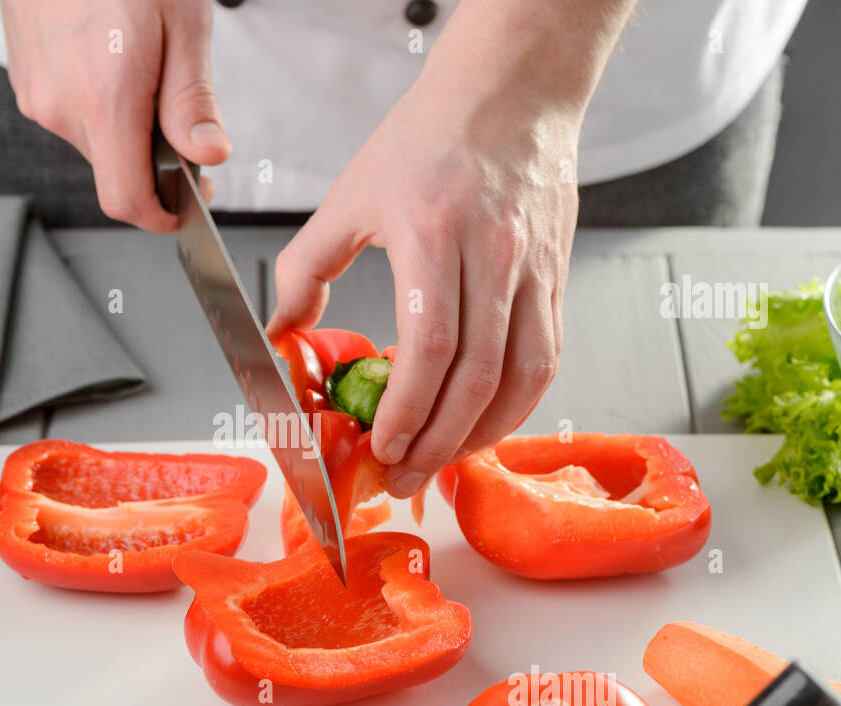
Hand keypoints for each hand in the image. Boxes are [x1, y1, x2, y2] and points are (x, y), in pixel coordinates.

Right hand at [0, 0, 227, 229]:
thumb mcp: (181, 24)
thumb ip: (191, 100)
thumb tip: (208, 157)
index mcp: (102, 100)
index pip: (126, 199)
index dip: (161, 215)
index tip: (186, 208)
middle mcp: (60, 107)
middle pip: (115, 171)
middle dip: (153, 158)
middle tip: (182, 116)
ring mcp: (36, 95)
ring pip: (95, 141)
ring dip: (126, 126)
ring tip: (144, 68)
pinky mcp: (25, 80)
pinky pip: (72, 113)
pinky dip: (101, 104)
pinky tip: (114, 59)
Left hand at [266, 0, 631, 497]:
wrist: (511, 94)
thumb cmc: (430, 136)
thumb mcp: (350, 196)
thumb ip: (306, 267)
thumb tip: (283, 331)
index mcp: (434, 233)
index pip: (430, 347)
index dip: (407, 411)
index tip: (381, 447)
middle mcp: (494, 256)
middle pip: (476, 378)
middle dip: (437, 443)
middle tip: (403, 477)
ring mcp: (534, 271)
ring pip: (521, 379)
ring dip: (480, 435)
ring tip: (440, 461)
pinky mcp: (557, 279)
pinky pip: (546, 359)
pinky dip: (515, 405)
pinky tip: (483, 424)